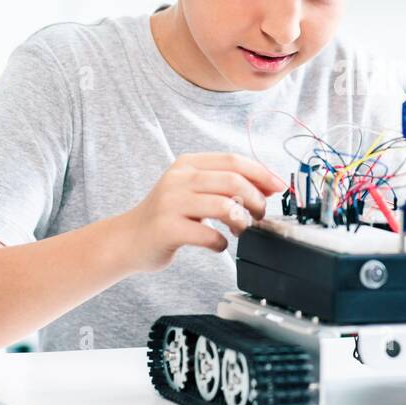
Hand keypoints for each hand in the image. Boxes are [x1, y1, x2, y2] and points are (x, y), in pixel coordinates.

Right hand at [120, 153, 285, 272]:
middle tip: (260, 215)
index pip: (234, 160)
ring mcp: (171, 203)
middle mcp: (178, 179)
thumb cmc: (167, 216)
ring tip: (241, 230)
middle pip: (233, 181)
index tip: (278, 187)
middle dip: (256, 199)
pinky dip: (222, 242)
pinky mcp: (167, 229)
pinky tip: (219, 244)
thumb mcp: (192, 190)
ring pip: (224, 206)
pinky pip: (209, 235)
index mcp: (187, 164)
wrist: (127, 240)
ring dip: (243, 221)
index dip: (262, 173)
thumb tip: (268, 185)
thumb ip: (224, 184)